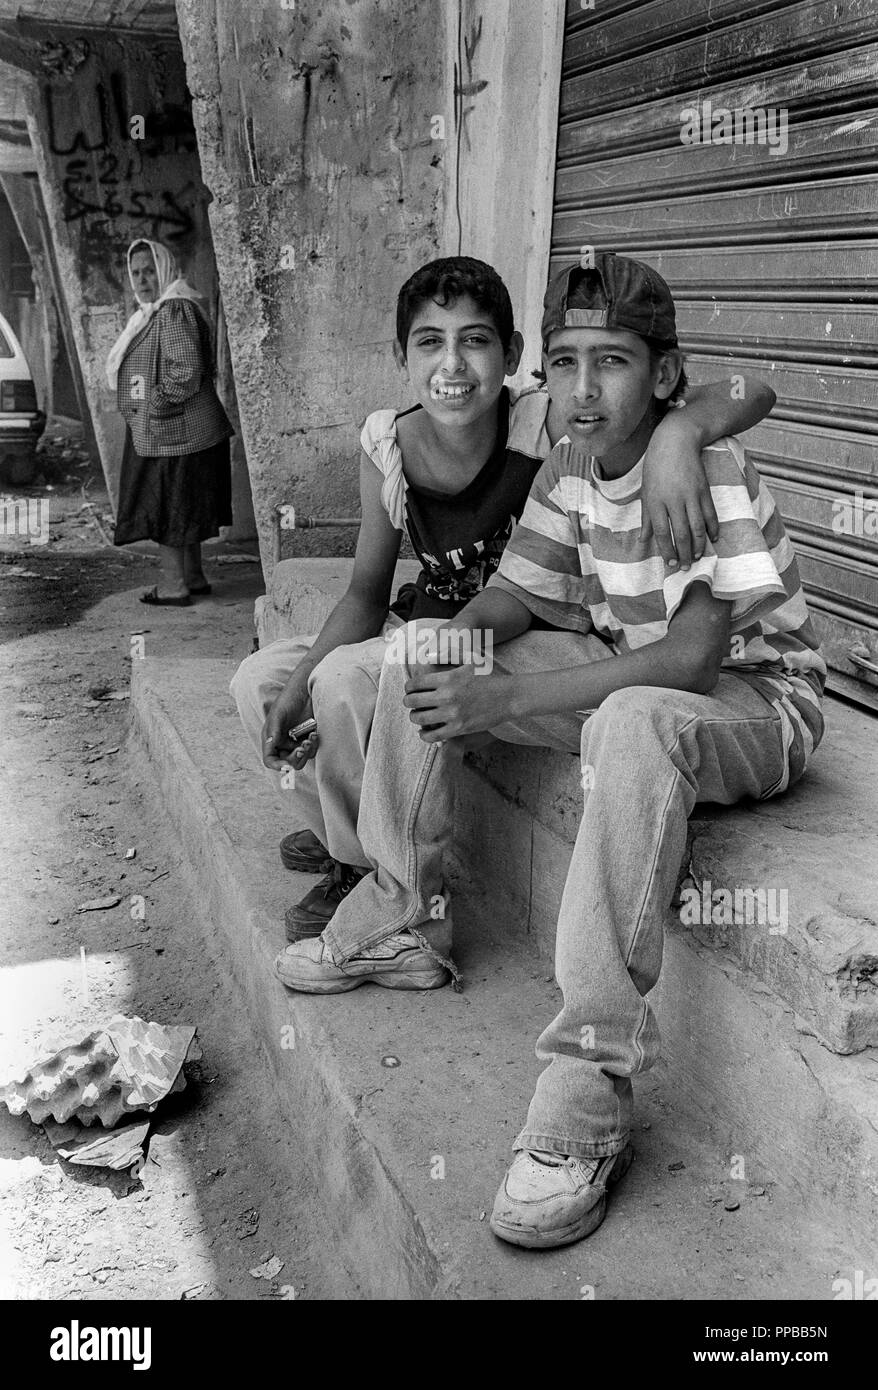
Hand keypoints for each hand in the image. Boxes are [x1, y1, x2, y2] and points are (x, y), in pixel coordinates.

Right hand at [260, 685, 317, 770]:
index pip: (270, 759)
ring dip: (306, 752)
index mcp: (271, 739)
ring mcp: (296, 741)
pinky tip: (314, 734)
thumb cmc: (288, 699)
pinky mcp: (308, 738)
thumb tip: (270, 746)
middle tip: (301, 749)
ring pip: (302, 758)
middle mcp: (283, 743)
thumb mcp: (279, 714)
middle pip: (288, 762)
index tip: (286, 767)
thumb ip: (274, 731)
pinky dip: (314, 745)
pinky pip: (312, 750)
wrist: (306, 689)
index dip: (277, 766)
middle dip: (295, 758)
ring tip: (310, 738)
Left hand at [403, 663, 514, 741]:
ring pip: (419, 719)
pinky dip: (425, 735)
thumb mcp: (470, 660)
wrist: (509, 696)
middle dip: (408, 702)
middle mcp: (447, 696)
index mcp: (447, 678)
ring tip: (417, 716)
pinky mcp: (459, 729)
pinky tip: (425, 732)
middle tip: (410, 703)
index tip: (410, 690)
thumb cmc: (490, 676)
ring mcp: (452, 714)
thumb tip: (429, 656)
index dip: (408, 687)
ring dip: (414, 718)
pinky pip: (433, 736)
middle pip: (412, 701)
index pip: (415, 683)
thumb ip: (449, 656)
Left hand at [641, 409, 718, 569]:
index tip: (670, 563)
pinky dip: (713, 528)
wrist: (675, 441)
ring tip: (697, 557)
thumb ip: (646, 517)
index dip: (667, 550)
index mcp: (656, 501)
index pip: (662, 532)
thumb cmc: (656, 468)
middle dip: (684, 553)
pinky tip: (713, 539)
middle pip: (681, 533)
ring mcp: (690, 495)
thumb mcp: (646, 491)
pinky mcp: (704, 489)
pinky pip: (710, 513)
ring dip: (698, 545)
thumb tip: (643, 540)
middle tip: (685, 567)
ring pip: (697, 527)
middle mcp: (673, 500)